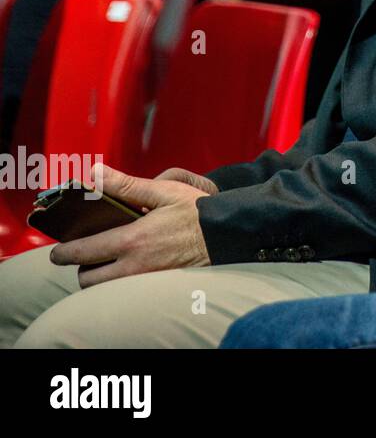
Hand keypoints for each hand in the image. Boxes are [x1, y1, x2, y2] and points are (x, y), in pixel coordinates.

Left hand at [49, 163, 212, 287]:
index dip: (64, 253)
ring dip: (100, 278)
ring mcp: (146, 279)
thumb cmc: (196, 211)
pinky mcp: (158, 286)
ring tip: (107, 262)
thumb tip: (96, 173)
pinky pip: (126, 291)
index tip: (59, 251)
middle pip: (88, 279)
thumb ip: (125, 185)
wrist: (227, 234)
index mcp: (131, 240)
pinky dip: (120, 282)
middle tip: (87, 256)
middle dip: (82, 268)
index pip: (82, 253)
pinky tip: (130, 267)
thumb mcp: (163, 191)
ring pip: (106, 289)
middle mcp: (134, 265)